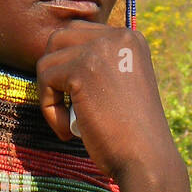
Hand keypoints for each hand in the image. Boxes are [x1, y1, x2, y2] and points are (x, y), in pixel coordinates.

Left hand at [35, 19, 184, 189]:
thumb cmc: (132, 133)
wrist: (146, 158)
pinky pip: (45, 81)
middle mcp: (117, 36)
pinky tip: (68, 131)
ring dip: (50, 94)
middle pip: (59, 38)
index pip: (80, 33)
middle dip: (53, 73)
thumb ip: (100, 66)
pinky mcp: (82, 69)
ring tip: (69, 121)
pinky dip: (49, 110)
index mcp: (130, 38)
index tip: (79, 99)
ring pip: (47, 60)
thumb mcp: (121, 85)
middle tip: (66, 106)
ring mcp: (100, 50)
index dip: (68, 65)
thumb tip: (56, 58)